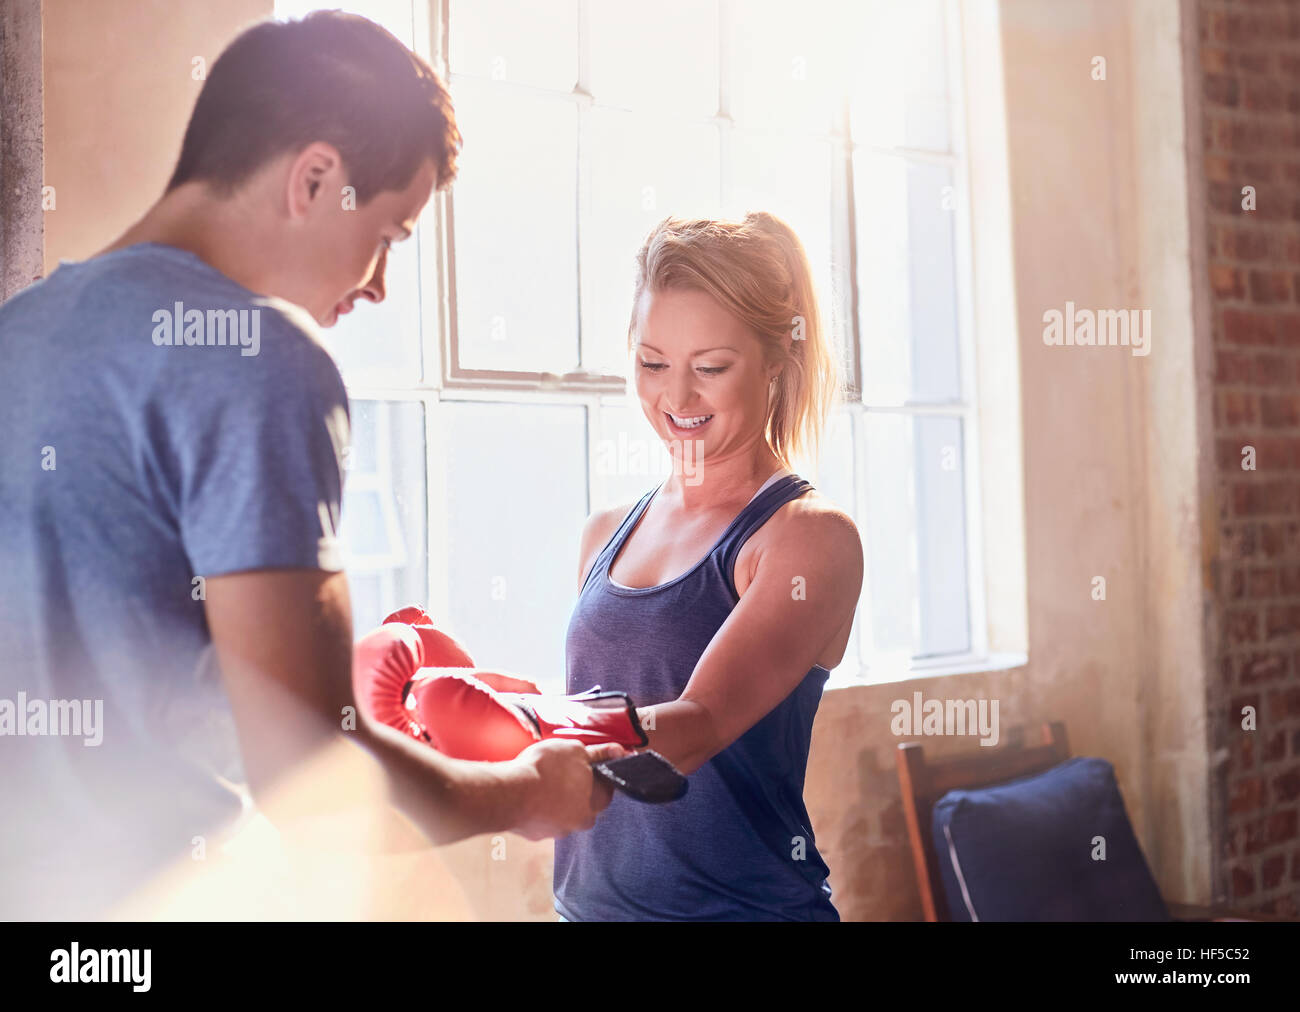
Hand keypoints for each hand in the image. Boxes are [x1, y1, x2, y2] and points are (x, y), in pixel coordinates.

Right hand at [506, 739, 626, 840]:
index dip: (599, 776)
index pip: (605, 791)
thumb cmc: (545, 770)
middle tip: (563, 771)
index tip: (590, 766)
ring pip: (560, 813)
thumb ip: (598, 754)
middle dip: (576, 789)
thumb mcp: (575, 751)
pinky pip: (540, 818)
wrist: (510, 793)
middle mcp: (576, 824)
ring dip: (555, 799)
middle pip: (583, 804)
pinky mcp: (532, 833)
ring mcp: (553, 831)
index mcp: (592, 806)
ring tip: (543, 780)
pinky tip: (529, 793)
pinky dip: (537, 807)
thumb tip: (619, 751)